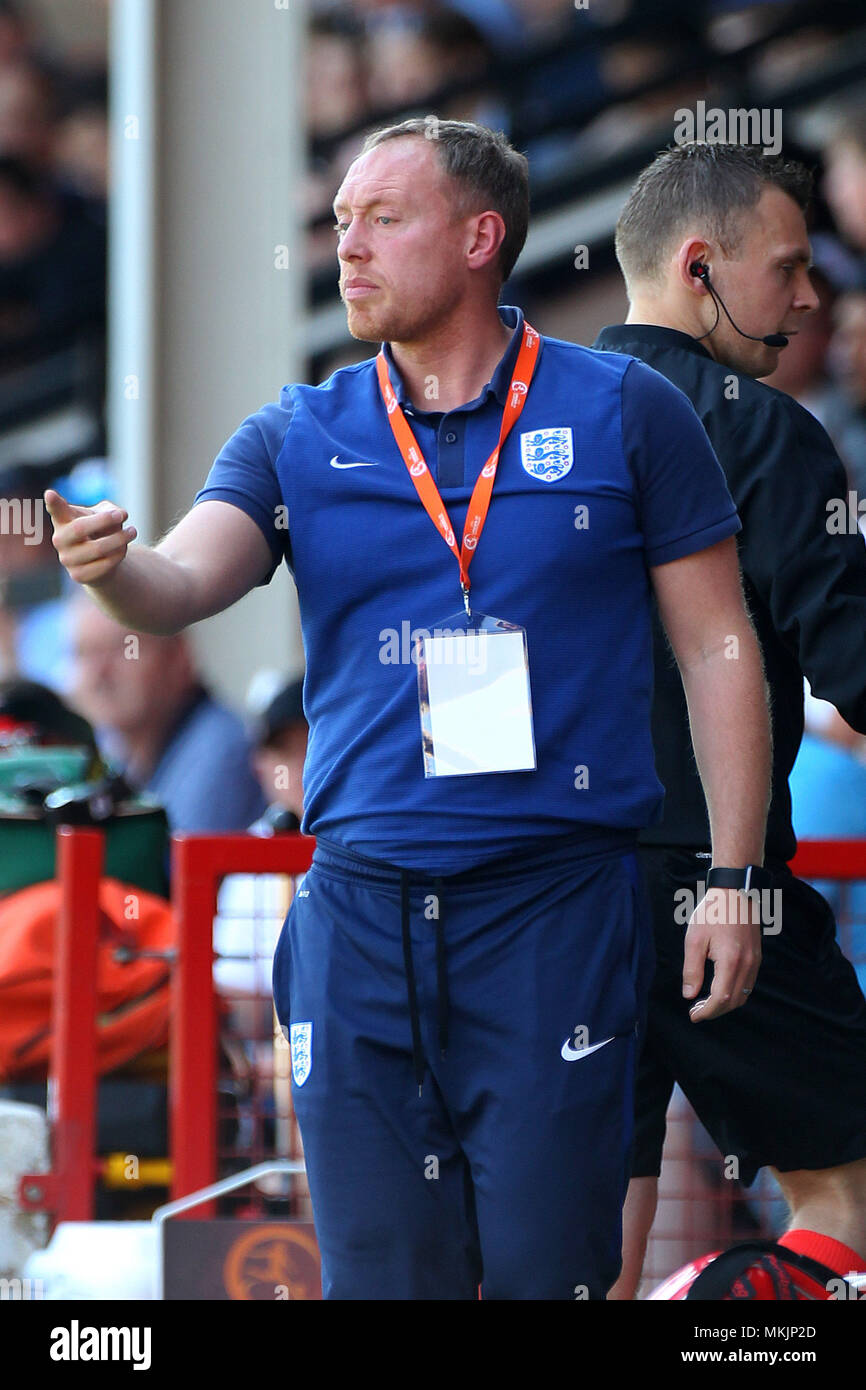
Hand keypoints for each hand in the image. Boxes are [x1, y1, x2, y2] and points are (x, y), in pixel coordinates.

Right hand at [44, 489, 136, 587]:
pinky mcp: (78, 575)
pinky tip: (123, 548)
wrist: (102, 559)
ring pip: (97, 548)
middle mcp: (60, 539)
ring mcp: (67, 559)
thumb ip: (111, 510)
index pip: (55, 510)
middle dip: (104, 520)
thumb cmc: (100, 530)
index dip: (52, 503)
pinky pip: (104, 564)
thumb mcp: (105, 514)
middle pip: (79, 528)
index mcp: (63, 519)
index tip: (50, 494)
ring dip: (120, 539)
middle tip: (121, 515)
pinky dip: (119, 554)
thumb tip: (121, 515)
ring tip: (133, 532)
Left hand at [682, 888, 760, 1021]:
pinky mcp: (757, 956)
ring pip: (743, 995)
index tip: (693, 1015)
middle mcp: (747, 964)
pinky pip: (748, 984)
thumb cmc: (712, 912)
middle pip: (734, 1002)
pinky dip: (735, 993)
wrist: (735, 891)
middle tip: (696, 1010)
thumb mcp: (694, 939)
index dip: (707, 1012)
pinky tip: (719, 988)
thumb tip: (690, 995)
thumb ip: (692, 969)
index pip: (721, 999)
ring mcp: (755, 961)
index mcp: (731, 961)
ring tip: (705, 1002)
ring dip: (725, 1004)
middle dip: (715, 1011)